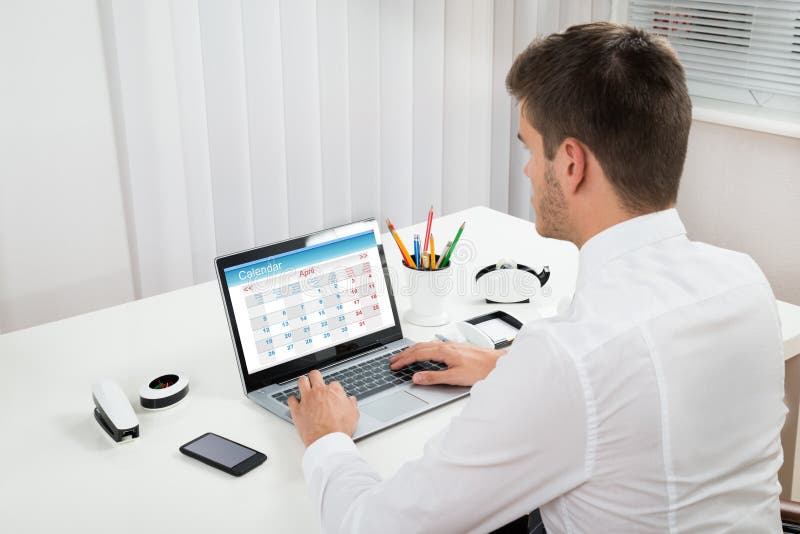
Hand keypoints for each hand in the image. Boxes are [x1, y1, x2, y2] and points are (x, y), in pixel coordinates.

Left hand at [287, 370, 359, 446]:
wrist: (327, 441)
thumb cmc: (340, 429)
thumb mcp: (353, 415)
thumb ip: (351, 404)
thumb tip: (350, 400)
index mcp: (333, 391)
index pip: (333, 383)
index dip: (332, 389)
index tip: (332, 394)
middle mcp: (319, 392)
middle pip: (315, 375)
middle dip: (315, 377)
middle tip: (316, 382)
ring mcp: (306, 399)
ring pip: (301, 382)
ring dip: (303, 383)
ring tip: (305, 387)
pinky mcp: (297, 409)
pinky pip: (291, 399)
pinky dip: (293, 400)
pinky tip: (296, 402)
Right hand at [389, 342, 506, 386]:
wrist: (497, 363)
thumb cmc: (480, 369)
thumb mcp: (455, 377)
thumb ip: (434, 377)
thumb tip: (416, 378)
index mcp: (443, 351)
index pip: (417, 354)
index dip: (404, 360)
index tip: (394, 366)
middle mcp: (446, 346)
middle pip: (419, 347)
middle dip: (404, 353)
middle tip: (393, 360)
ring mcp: (451, 345)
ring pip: (426, 345)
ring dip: (412, 350)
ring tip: (403, 356)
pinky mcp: (455, 347)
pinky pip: (433, 345)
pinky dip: (422, 349)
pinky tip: (424, 352)